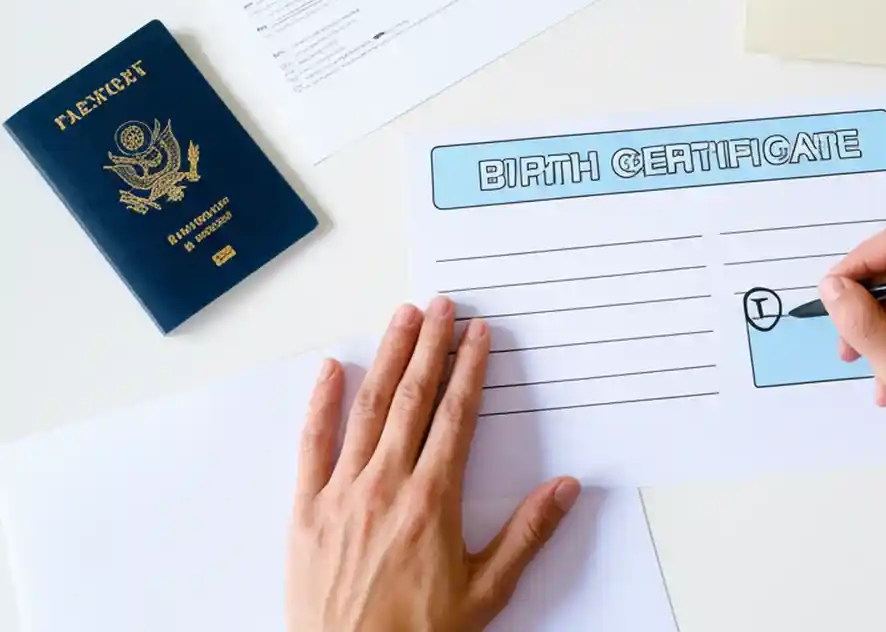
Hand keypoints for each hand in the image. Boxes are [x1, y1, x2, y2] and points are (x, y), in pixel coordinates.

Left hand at [286, 298, 580, 631]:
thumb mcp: (486, 592)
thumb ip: (526, 535)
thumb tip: (565, 489)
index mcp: (432, 500)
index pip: (456, 416)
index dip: (470, 369)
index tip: (478, 335)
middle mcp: (386, 484)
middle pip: (413, 398)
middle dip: (430, 347)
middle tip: (443, 307)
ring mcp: (341, 492)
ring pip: (367, 408)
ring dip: (387, 358)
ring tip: (402, 318)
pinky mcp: (306, 509)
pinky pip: (311, 443)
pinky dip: (320, 403)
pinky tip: (331, 370)